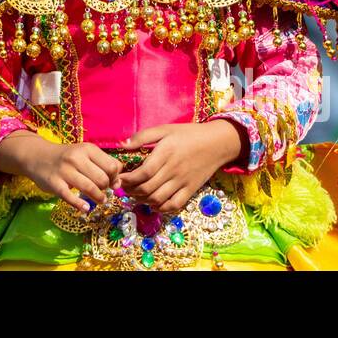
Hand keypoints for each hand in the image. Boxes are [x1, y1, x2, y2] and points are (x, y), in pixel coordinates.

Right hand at [0, 132, 122, 211]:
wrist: (37, 156)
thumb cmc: (66, 157)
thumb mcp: (84, 154)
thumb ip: (102, 164)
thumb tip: (118, 183)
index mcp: (87, 149)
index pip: (112, 166)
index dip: (114, 177)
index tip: (110, 181)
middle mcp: (76, 158)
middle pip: (103, 179)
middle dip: (106, 188)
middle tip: (102, 191)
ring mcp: (65, 171)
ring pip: (90, 188)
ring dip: (98, 198)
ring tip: (99, 200)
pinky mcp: (55, 184)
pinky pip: (71, 198)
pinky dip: (80, 205)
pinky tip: (85, 209)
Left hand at [115, 121, 244, 214]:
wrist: (218, 143)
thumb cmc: (189, 134)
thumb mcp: (165, 129)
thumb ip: (143, 136)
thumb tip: (122, 144)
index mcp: (165, 153)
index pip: (143, 173)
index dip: (128, 179)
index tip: (119, 178)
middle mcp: (173, 169)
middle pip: (147, 188)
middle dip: (131, 191)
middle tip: (124, 188)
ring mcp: (183, 182)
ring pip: (158, 199)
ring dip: (142, 200)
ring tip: (135, 195)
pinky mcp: (191, 190)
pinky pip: (174, 205)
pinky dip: (161, 208)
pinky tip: (153, 204)